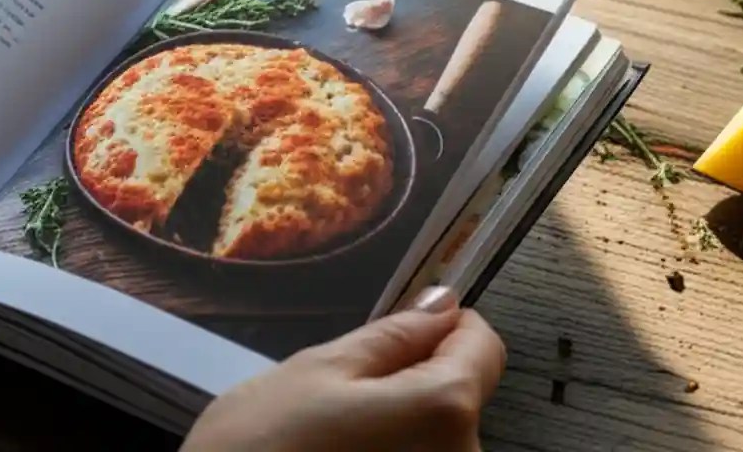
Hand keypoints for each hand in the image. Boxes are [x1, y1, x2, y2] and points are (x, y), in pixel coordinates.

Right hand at [180, 287, 505, 451]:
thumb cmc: (259, 447)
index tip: (397, 332)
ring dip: (396, 426)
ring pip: (435, 435)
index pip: (483, 346)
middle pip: (458, 395)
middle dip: (410, 382)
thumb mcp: (318, 369)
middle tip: (339, 396)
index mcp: (444, 410)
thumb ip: (392, 336)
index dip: (441, 327)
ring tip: (332, 439)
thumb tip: (441, 305)